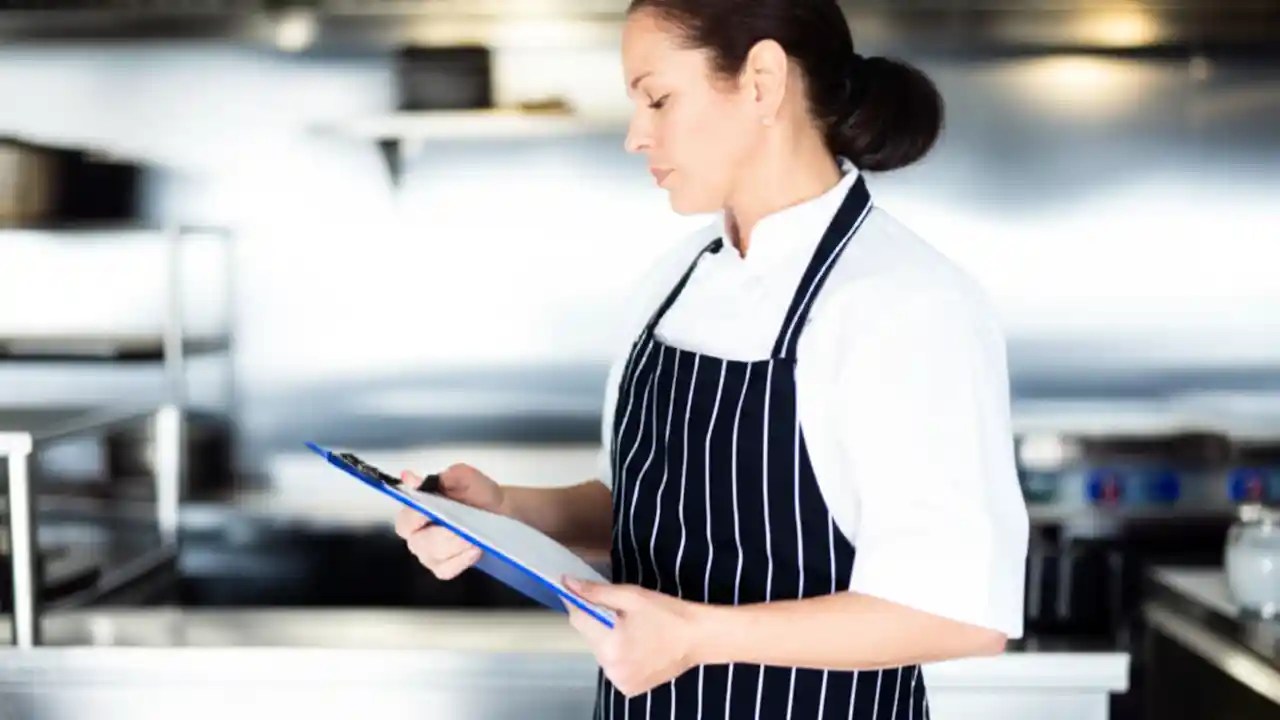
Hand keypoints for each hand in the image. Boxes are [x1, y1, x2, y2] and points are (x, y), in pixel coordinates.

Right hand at [393, 463, 505, 579]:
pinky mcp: (442, 568)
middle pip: (420, 541)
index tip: (438, 512)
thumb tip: (413, 479)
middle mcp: (416, 534)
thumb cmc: (477, 494)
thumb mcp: (466, 478)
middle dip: (444, 534)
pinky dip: (461, 560)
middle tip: (464, 527)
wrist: (499, 511)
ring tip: (474, 537)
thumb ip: (445, 477)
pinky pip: (446, 570)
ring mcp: (427, 554)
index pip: (406, 519)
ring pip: (435, 556)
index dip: (418, 517)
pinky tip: (475, 550)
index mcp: (415, 510)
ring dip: (457, 546)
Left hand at [562, 576, 714, 697]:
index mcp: (610, 644)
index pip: (577, 619)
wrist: (698, 638)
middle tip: (620, 612)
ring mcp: (619, 680)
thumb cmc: (667, 613)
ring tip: (631, 629)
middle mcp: (611, 667)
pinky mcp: (628, 688)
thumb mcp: (632, 596)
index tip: (580, 591)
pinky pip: (611, 665)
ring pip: (598, 651)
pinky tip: (635, 645)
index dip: (577, 602)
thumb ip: (596, 592)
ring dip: (606, 638)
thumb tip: (567, 583)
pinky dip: (616, 654)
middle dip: (596, 620)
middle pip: (588, 635)